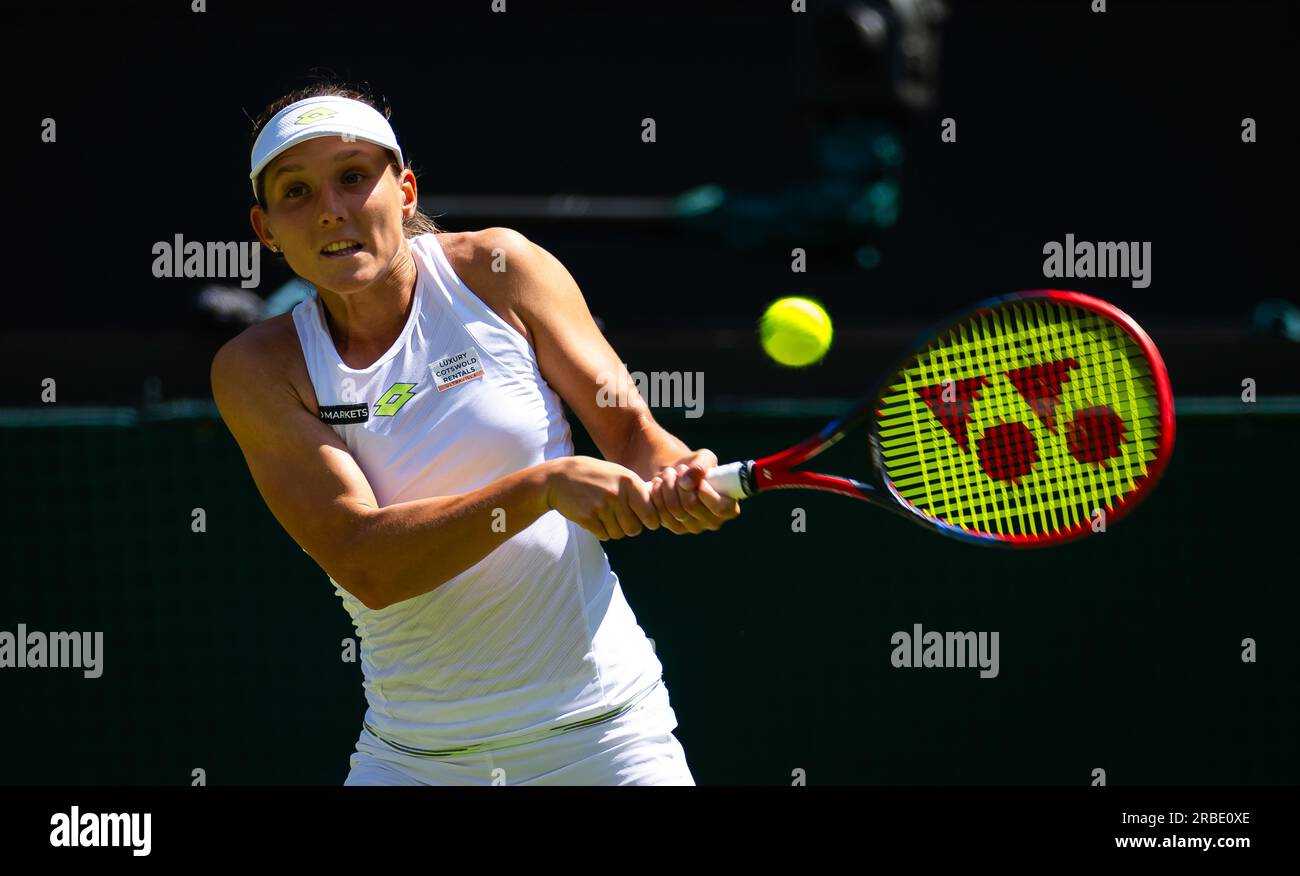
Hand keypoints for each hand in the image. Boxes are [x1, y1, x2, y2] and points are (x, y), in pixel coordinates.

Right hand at [544, 456, 660, 540]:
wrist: (559, 477)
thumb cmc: (594, 475)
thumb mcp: (618, 473)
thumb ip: (637, 490)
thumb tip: (658, 510)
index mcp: (629, 481)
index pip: (650, 513)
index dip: (650, 521)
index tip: (645, 521)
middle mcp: (617, 494)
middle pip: (634, 528)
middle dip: (629, 527)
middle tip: (620, 518)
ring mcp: (601, 507)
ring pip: (619, 534)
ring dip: (614, 529)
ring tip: (604, 514)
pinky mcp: (587, 518)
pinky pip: (604, 535)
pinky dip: (601, 531)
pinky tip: (594, 517)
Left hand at [649, 448, 740, 534]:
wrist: (678, 475)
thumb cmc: (697, 467)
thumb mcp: (704, 458)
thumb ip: (701, 465)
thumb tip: (688, 482)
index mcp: (729, 507)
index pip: (721, 508)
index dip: (707, 493)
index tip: (698, 479)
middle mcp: (713, 522)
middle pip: (691, 506)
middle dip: (681, 482)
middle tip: (679, 469)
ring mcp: (694, 527)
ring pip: (674, 508)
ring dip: (667, 486)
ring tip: (668, 473)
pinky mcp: (676, 528)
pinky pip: (661, 514)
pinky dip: (657, 495)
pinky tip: (659, 484)